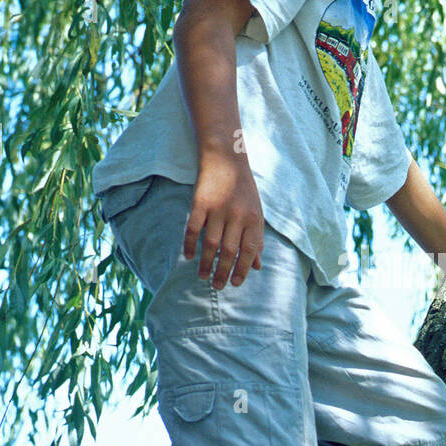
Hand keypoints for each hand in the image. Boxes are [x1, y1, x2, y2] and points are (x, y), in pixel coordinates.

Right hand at [183, 151, 264, 287]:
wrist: (226, 159)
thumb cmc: (243, 190)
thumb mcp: (256, 213)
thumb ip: (256, 239)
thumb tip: (257, 267)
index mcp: (254, 219)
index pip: (250, 251)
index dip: (243, 270)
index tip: (235, 283)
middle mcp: (238, 215)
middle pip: (230, 251)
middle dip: (223, 272)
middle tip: (217, 286)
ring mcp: (218, 209)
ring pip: (211, 244)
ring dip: (206, 264)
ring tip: (203, 277)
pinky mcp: (200, 203)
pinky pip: (193, 229)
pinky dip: (190, 245)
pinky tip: (189, 257)